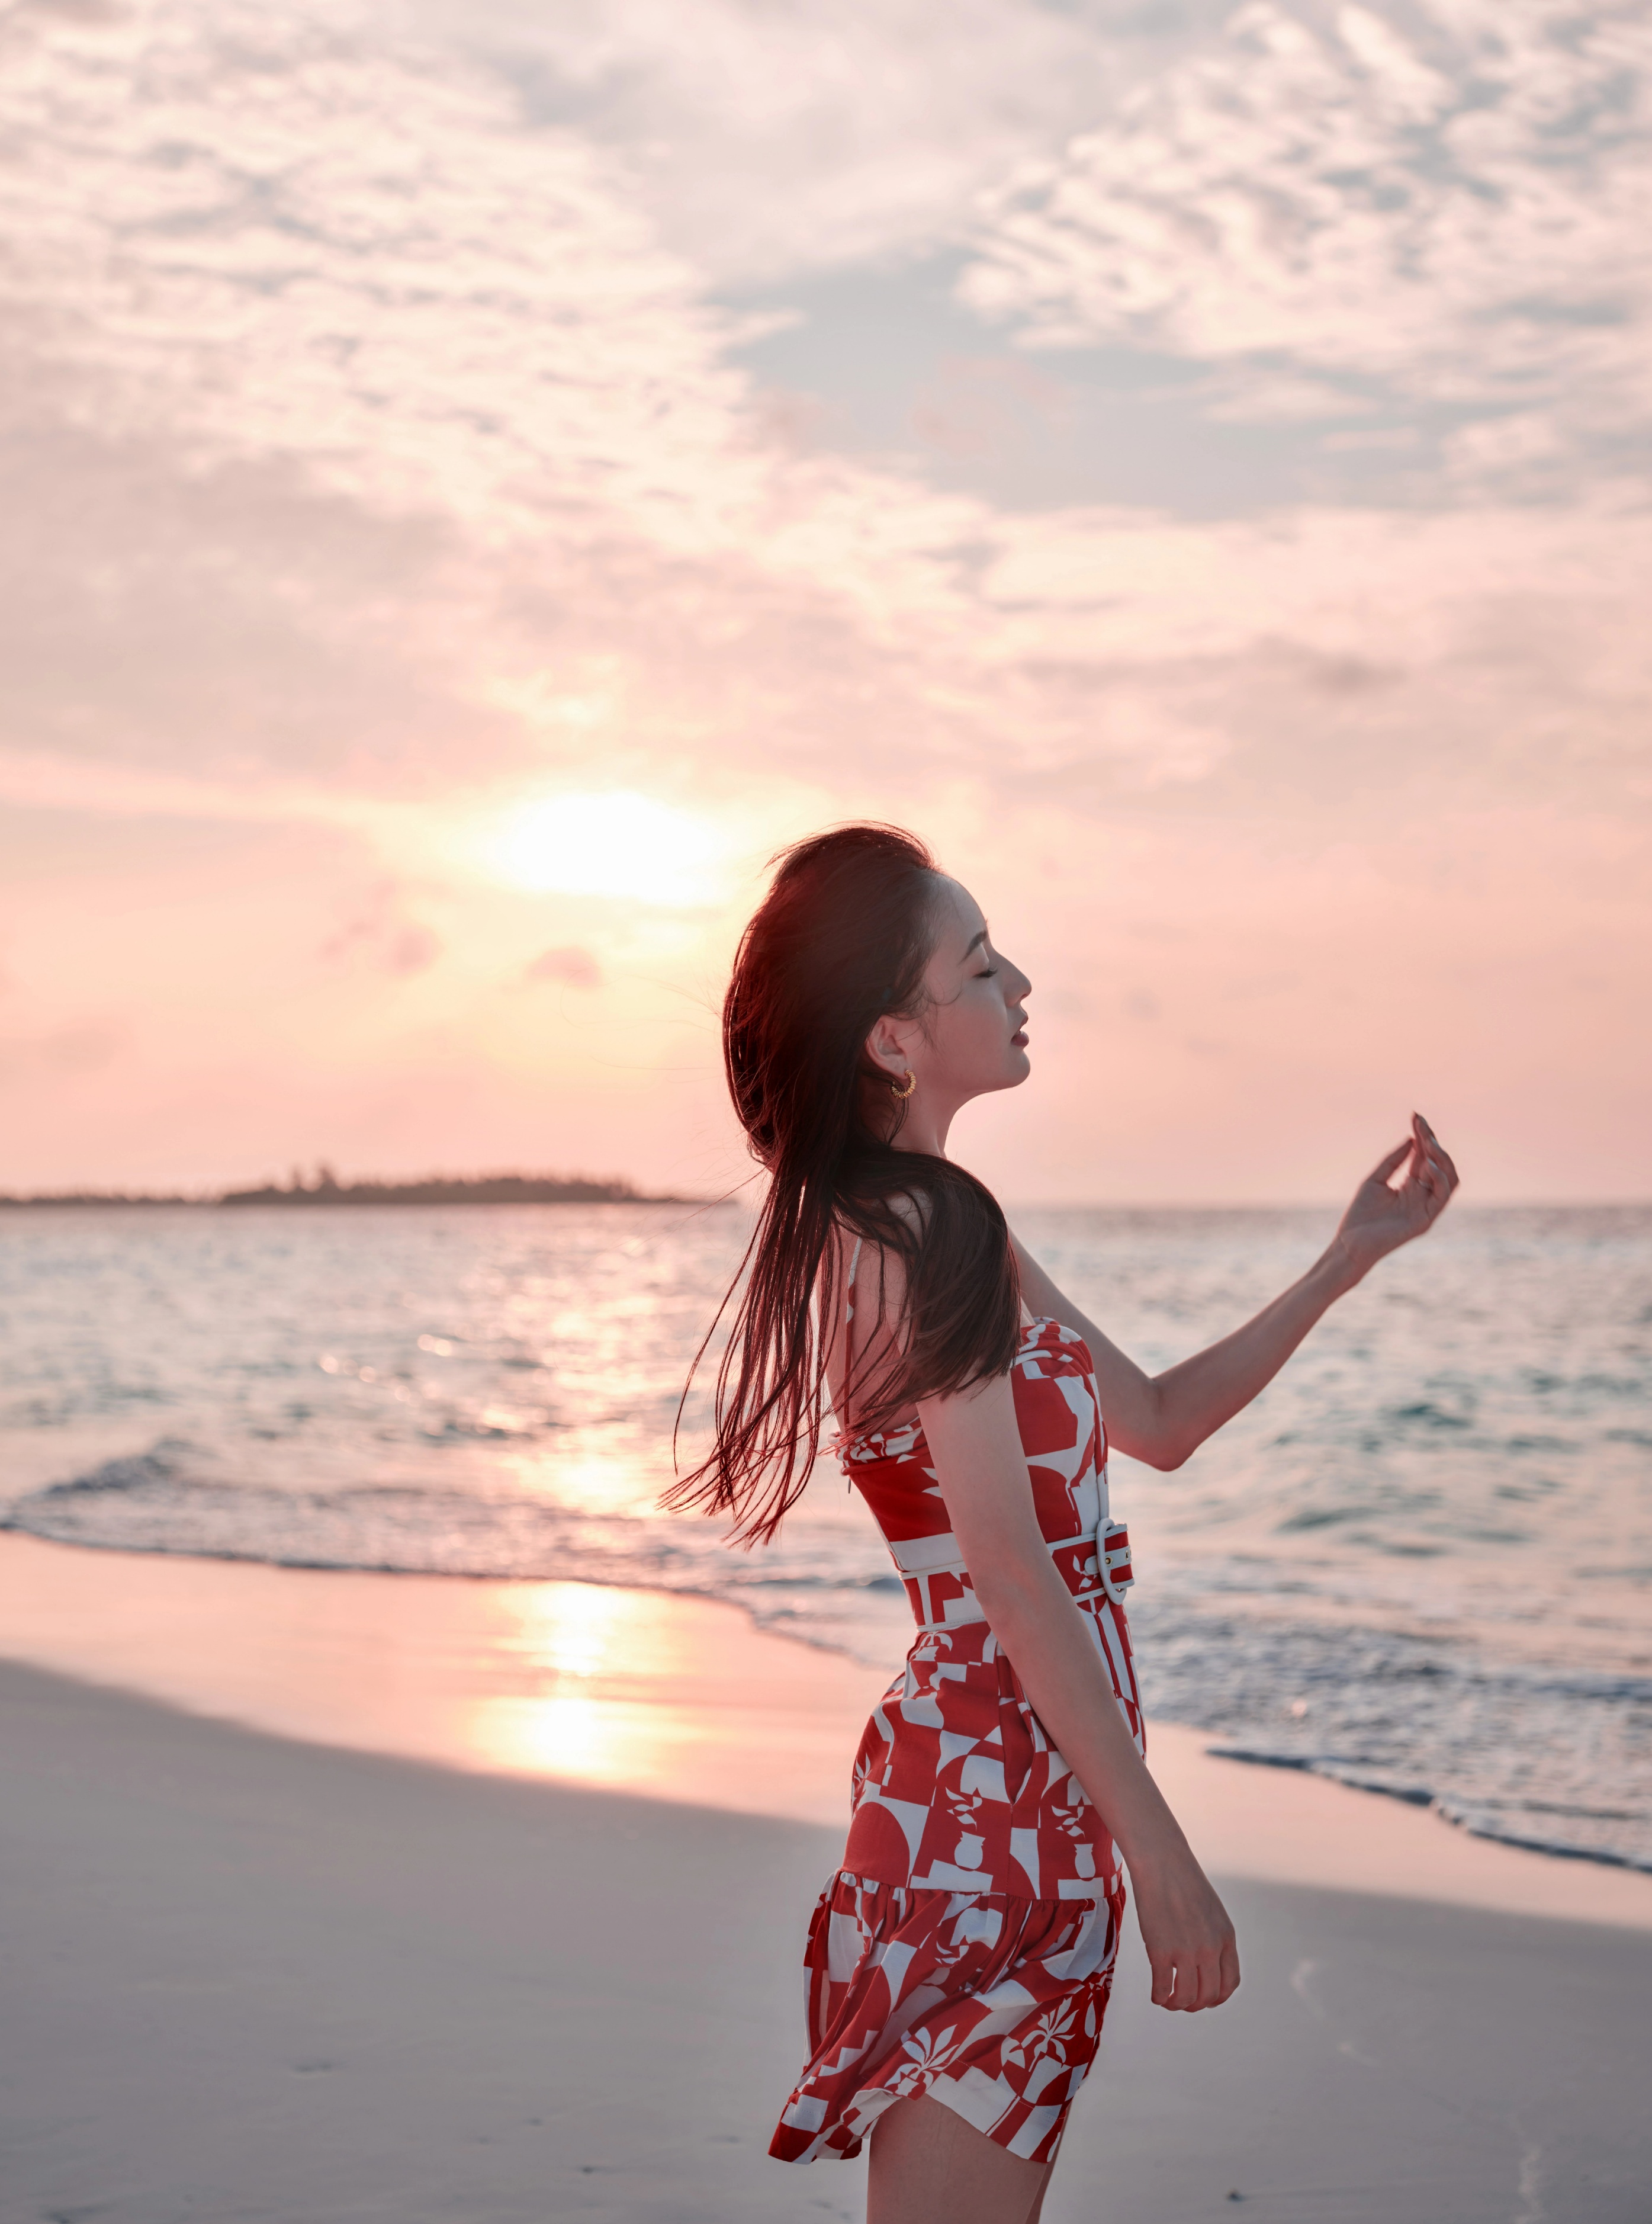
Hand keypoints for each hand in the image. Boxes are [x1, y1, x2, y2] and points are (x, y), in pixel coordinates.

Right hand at [1129, 1839, 1239, 2011]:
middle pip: (1209, 1995)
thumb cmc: (1183, 1881)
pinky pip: (1162, 1988)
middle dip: (1196, 2004)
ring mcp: (1186, 1952)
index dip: (1217, 1997)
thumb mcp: (1212, 1910)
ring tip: (1167, 2000)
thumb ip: (1214, 1936)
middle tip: (1182, 2002)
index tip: (1205, 1998)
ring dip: (1177, 2005)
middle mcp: (1211, 1949)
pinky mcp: (1161, 1951)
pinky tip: (1155, 1995)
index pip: (1230, 1983)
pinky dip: (1159, 1998)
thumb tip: (1206, 1962)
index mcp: (1226, 1938)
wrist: (1162, 1861)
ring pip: (1187, 1998)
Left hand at [1330, 1111, 1459, 1283]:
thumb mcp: (1375, 1179)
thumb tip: (1411, 1139)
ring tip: (1428, 1141)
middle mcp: (1423, 1195)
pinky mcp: (1426, 1220)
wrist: (1350, 1244)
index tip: (1415, 1116)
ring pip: (1449, 1179)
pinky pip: (1442, 1196)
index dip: (1422, 1136)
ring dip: (1441, 1158)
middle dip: (1432, 1142)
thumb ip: (1394, 1161)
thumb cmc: (1360, 1215)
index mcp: (1411, 1185)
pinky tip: (1428, 1163)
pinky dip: (1439, 1178)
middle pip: (1438, 1164)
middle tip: (1421, 1124)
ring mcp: (1427, 1207)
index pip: (1423, 1156)